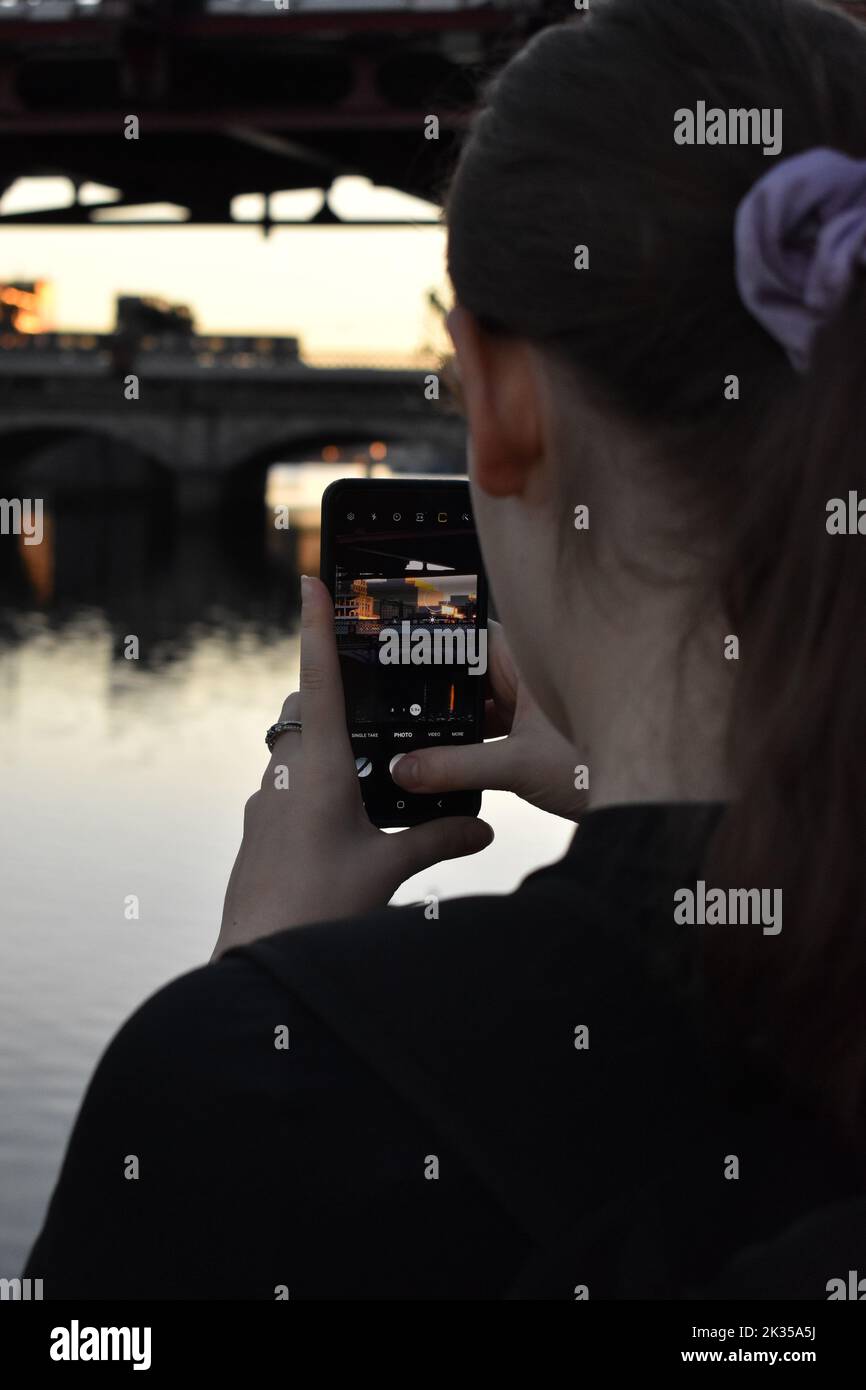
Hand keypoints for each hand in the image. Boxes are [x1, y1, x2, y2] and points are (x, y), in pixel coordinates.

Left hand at [213, 576, 493, 957]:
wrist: (258, 957)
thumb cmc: (321, 906)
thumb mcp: (388, 868)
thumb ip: (438, 839)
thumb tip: (486, 829)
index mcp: (318, 768)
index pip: (317, 680)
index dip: (315, 626)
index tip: (309, 580)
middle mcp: (283, 774)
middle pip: (302, 713)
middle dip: (329, 699)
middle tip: (371, 701)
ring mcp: (262, 802)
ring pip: (291, 753)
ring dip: (322, 750)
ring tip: (367, 773)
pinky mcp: (255, 830)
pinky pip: (282, 789)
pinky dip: (310, 788)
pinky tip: (339, 825)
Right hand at [391, 620, 585, 821]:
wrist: (647, 807)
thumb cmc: (599, 768)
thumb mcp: (516, 767)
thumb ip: (454, 768)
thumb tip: (404, 769)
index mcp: (532, 662)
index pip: (470, 636)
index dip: (434, 646)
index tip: (399, 662)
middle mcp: (535, 677)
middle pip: (471, 674)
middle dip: (439, 695)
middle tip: (399, 712)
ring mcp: (538, 707)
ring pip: (483, 705)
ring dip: (457, 724)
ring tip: (418, 742)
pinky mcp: (540, 736)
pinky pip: (497, 730)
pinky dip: (475, 744)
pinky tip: (450, 765)